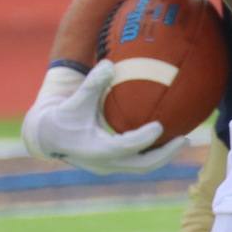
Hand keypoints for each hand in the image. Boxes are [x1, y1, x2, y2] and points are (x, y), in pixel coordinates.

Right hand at [22, 62, 187, 175]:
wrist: (47, 136)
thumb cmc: (62, 115)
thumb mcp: (74, 100)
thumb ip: (92, 83)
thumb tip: (109, 64)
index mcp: (95, 150)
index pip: (124, 147)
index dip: (143, 138)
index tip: (160, 126)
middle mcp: (105, 163)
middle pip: (141, 165)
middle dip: (165, 155)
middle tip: (184, 139)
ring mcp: (110, 166)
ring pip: (142, 167)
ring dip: (164, 156)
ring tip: (184, 140)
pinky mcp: (114, 164)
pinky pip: (139, 161)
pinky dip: (154, 153)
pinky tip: (169, 138)